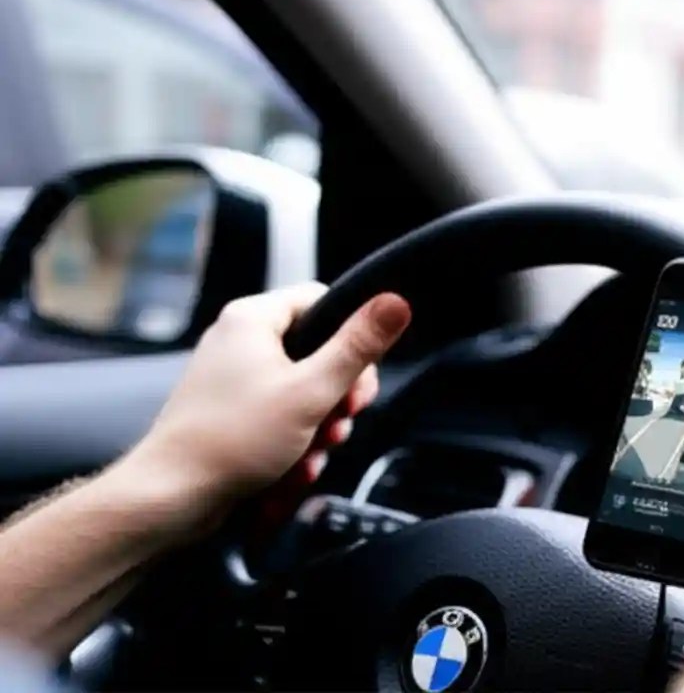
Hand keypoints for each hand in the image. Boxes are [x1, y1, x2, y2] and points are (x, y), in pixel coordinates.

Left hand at [120, 283, 411, 532]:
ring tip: (310, 454)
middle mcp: (239, 341)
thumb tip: (396, 303)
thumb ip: (358, 347)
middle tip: (338, 421)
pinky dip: (294, 444)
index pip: (322, 301)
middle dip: (337, 397)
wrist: (171, 499)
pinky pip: (281, 418)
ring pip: (304, 392)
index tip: (359, 376)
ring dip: (319, 429)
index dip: (351, 337)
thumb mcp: (312, 392)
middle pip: (318, 352)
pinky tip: (293, 470)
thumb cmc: (231, 443)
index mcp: (252, 319)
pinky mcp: (231, 413)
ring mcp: (233, 378)